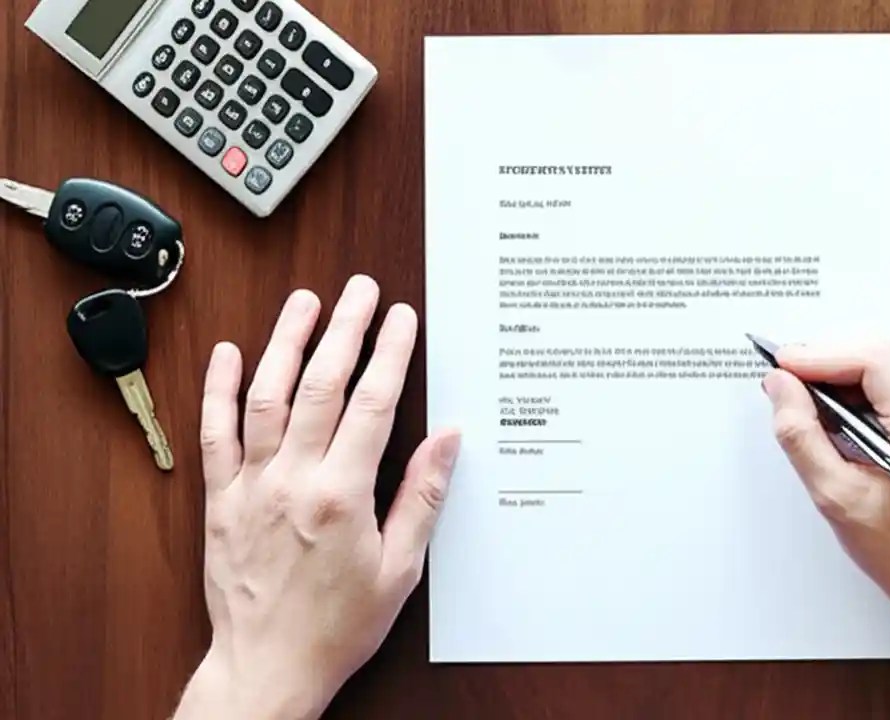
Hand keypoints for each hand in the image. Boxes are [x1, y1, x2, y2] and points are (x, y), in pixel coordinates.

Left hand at [174, 275, 459, 719]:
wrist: (267, 668)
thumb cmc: (336, 626)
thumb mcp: (400, 569)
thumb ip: (422, 496)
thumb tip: (449, 440)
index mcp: (343, 495)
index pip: (373, 404)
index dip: (391, 353)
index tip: (402, 319)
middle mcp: (293, 480)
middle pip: (320, 385)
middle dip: (345, 329)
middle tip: (361, 290)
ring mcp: (250, 486)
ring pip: (265, 396)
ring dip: (286, 342)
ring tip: (305, 301)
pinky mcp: (219, 500)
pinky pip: (214, 433)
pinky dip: (219, 389)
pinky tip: (230, 353)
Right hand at [762, 343, 889, 625]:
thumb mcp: (837, 496)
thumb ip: (801, 434)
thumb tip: (781, 386)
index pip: (873, 360)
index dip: (821, 355)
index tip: (784, 364)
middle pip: (883, 355)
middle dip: (830, 361)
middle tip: (788, 382)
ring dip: (848, 374)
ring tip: (811, 400)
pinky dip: (870, 388)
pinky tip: (844, 411)